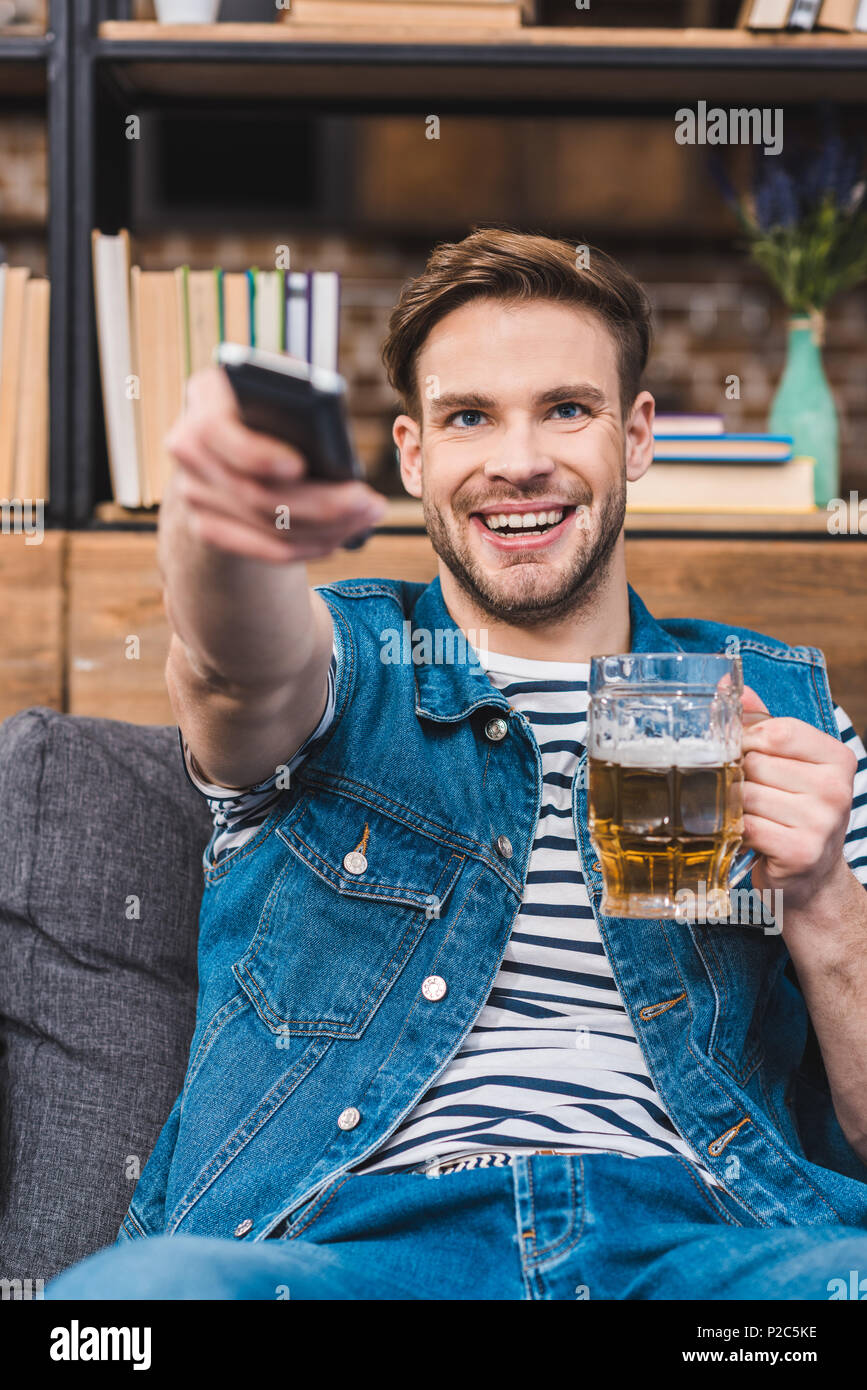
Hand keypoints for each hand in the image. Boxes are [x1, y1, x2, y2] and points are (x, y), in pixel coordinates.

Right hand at [162, 366, 387, 563]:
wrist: (229, 438)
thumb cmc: (271, 404)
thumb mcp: (280, 389)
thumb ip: (294, 395)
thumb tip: (326, 423)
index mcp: (204, 397)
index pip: (217, 433)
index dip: (258, 455)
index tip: (299, 466)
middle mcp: (188, 448)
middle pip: (256, 493)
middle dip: (322, 504)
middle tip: (371, 503)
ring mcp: (193, 493)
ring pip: (267, 526)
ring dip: (328, 528)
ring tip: (370, 516)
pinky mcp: (207, 528)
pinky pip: (266, 550)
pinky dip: (310, 546)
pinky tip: (344, 537)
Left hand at [739, 685, 857, 910]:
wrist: (811, 878)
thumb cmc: (794, 812)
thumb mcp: (786, 762)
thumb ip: (761, 722)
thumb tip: (727, 685)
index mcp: (837, 758)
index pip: (778, 730)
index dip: (748, 739)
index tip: (744, 753)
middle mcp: (836, 789)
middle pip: (757, 763)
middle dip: (740, 777)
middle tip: (748, 793)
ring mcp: (821, 822)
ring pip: (747, 794)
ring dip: (736, 806)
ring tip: (750, 816)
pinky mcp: (801, 851)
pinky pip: (747, 825)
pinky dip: (738, 830)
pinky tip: (749, 836)